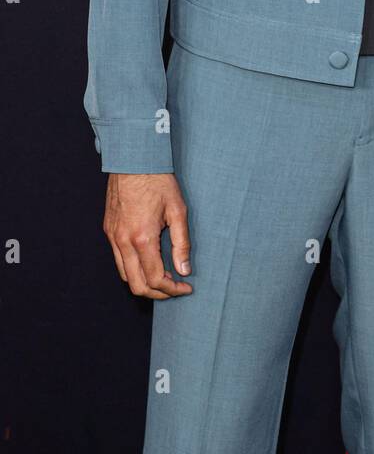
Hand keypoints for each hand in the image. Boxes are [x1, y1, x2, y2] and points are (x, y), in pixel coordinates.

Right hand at [103, 173, 192, 298]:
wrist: (133, 160)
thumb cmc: (158, 182)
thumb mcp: (178, 211)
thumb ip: (182, 243)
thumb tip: (184, 270)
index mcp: (142, 238)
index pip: (155, 279)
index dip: (172, 290)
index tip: (186, 288)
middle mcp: (123, 242)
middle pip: (136, 285)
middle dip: (158, 293)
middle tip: (175, 289)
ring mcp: (112, 237)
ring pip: (125, 275)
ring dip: (144, 283)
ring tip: (164, 277)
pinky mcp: (108, 230)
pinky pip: (118, 260)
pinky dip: (133, 269)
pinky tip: (149, 262)